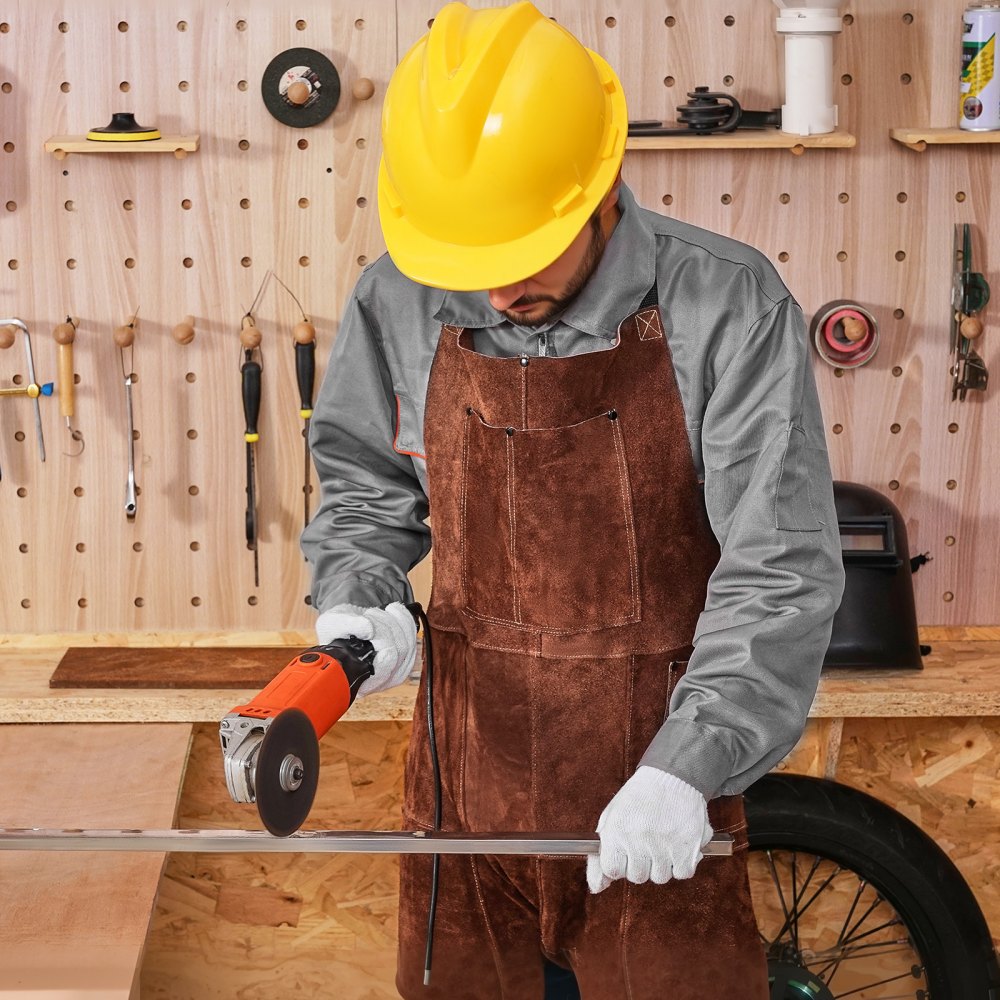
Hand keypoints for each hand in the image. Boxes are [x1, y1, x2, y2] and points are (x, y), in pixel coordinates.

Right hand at [315, 602, 416, 696]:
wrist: (348, 623)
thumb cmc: (336, 630)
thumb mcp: (330, 625)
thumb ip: (345, 626)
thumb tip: (368, 629)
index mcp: (355, 679)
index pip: (378, 679)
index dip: (385, 666)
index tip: (385, 651)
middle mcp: (377, 679)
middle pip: (396, 656)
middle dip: (384, 628)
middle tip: (368, 616)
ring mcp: (394, 668)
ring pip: (407, 644)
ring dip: (392, 621)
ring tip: (374, 613)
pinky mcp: (406, 654)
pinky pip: (413, 635)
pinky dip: (404, 618)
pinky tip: (392, 610)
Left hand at [587, 766, 711, 893]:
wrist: (672, 776)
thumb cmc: (638, 799)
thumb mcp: (611, 819)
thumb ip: (600, 856)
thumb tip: (596, 888)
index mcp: (616, 832)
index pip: (612, 870)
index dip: (619, 863)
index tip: (625, 851)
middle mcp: (639, 841)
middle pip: (637, 877)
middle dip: (640, 863)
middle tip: (645, 841)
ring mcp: (663, 846)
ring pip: (660, 877)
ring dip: (661, 863)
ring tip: (661, 839)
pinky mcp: (687, 849)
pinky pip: (682, 873)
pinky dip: (681, 862)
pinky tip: (677, 843)